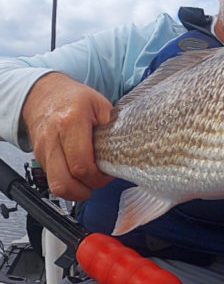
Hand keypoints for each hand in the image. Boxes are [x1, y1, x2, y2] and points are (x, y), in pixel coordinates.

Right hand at [22, 72, 114, 200]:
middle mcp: (52, 138)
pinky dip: (67, 182)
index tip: (108, 173)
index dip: (97, 177)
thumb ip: (113, 127)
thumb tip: (125, 149)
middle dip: (85, 189)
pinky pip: (52, 179)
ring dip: (75, 191)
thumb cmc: (74, 98)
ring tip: (89, 181)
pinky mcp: (38, 156)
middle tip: (98, 181)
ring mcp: (42, 149)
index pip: (82, 165)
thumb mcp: (100, 104)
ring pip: (55, 186)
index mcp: (71, 122)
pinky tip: (78, 173)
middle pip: (64, 182)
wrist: (43, 93)